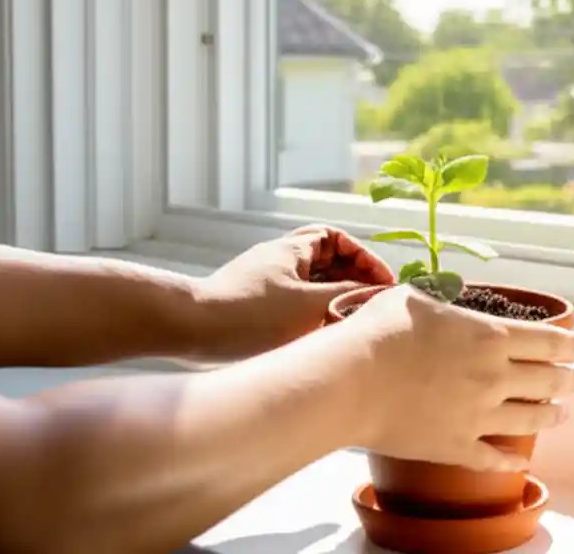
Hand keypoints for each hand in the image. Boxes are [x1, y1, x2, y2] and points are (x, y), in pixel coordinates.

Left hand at [193, 225, 394, 358]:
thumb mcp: (309, 305)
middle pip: (326, 259)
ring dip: (333, 297)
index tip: (383, 282)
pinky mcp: (254, 305)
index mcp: (292, 249)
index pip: (338, 239)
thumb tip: (379, 293)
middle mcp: (278, 259)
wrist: (190, 328)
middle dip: (353, 278)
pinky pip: (294, 301)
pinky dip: (312, 312)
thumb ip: (348, 296)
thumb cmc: (250, 314)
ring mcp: (265, 282)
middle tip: (372, 300)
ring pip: (310, 283)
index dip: (364, 258)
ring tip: (350, 320)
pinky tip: (320, 334)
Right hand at [341, 286, 573, 471]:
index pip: (549, 341)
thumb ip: (441, 299)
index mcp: (491, 338)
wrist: (349, 382)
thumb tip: (446, 297)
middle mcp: (495, 378)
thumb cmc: (377, 333)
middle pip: (549, 382)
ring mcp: (479, 416)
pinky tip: (519, 462)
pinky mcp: (456, 447)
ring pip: (532, 421)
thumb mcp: (414, 298)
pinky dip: (511, 460)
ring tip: (561, 414)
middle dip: (569, 380)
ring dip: (552, 416)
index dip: (571, 345)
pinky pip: (493, 458)